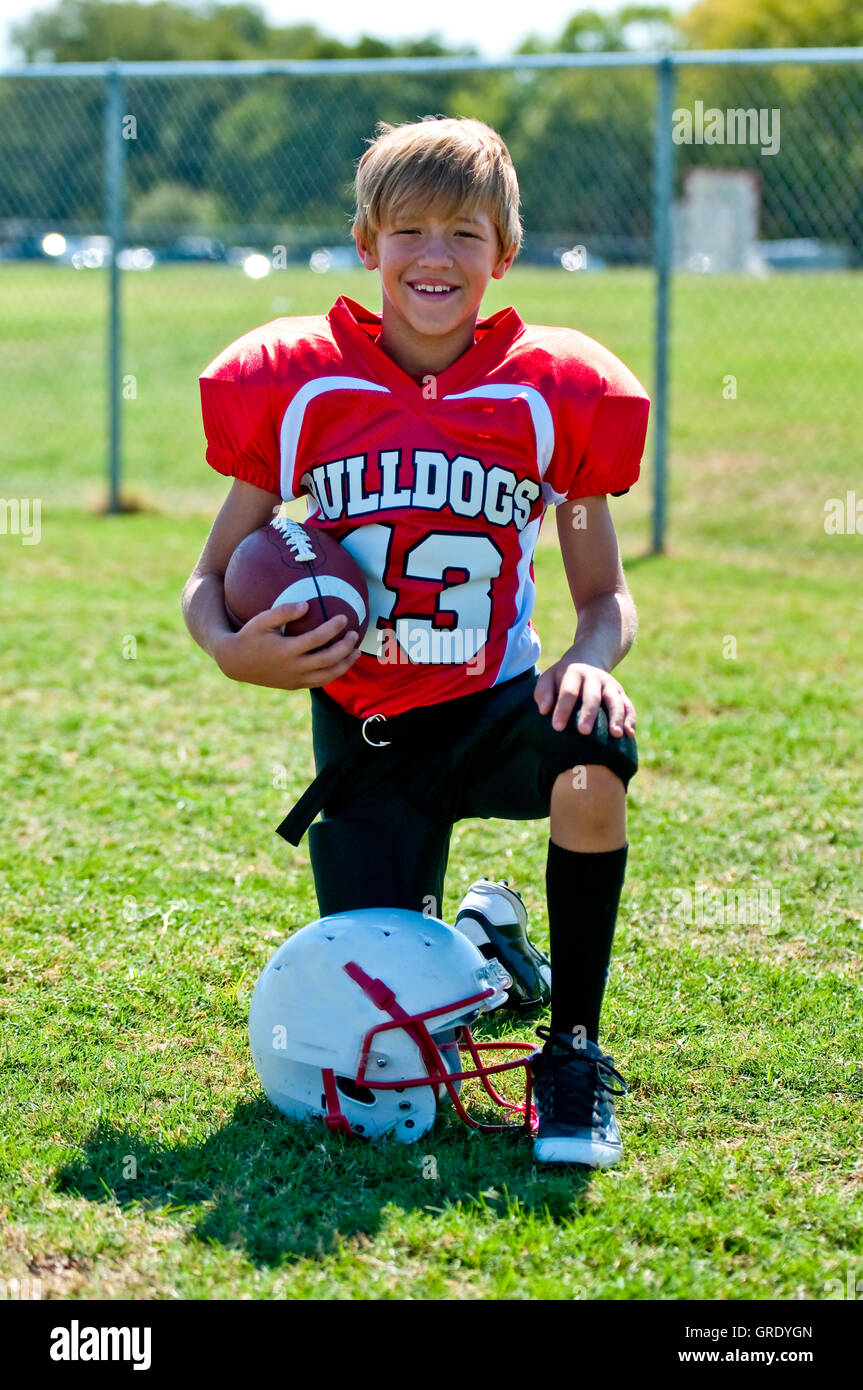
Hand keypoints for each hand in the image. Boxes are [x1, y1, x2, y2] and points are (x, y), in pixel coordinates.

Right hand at [214, 602, 361, 690]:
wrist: (235, 663)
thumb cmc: (249, 635)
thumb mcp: (262, 620)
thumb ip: (284, 611)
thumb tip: (308, 604)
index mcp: (285, 650)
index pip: (317, 639)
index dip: (333, 628)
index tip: (344, 618)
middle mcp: (292, 668)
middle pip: (327, 660)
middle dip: (345, 647)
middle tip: (354, 634)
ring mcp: (294, 679)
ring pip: (327, 675)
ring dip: (345, 664)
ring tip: (356, 652)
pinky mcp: (294, 686)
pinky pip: (319, 682)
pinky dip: (333, 673)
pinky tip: (341, 663)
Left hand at [534, 654, 635, 737]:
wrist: (586, 660)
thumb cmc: (562, 679)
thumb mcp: (548, 679)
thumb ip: (543, 692)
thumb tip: (544, 710)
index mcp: (574, 673)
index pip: (568, 691)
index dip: (563, 709)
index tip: (557, 727)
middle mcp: (594, 677)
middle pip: (592, 696)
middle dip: (588, 714)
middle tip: (583, 731)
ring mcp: (610, 685)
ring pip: (615, 700)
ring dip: (616, 717)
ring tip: (615, 734)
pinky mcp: (621, 693)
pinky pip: (628, 706)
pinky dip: (630, 719)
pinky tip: (629, 734)